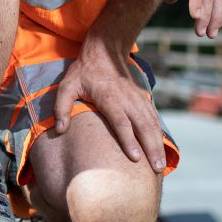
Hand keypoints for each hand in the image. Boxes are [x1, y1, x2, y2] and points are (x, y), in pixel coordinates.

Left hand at [53, 40, 166, 172]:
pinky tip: (161, 148)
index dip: (129, 141)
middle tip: (156, 169)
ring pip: (152, 124)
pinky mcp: (143, 98)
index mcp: (110, 98)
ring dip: (158, 144)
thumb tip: (59, 130)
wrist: (104, 52)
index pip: (122, 123)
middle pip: (143, 127)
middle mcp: (128, 100)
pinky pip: (154, 118)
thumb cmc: (83, 72)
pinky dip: (160, 134)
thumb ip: (61, 107)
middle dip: (151, 148)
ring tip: (161, 165)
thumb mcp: (67, 86)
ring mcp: (138, 99)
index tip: (136, 158)